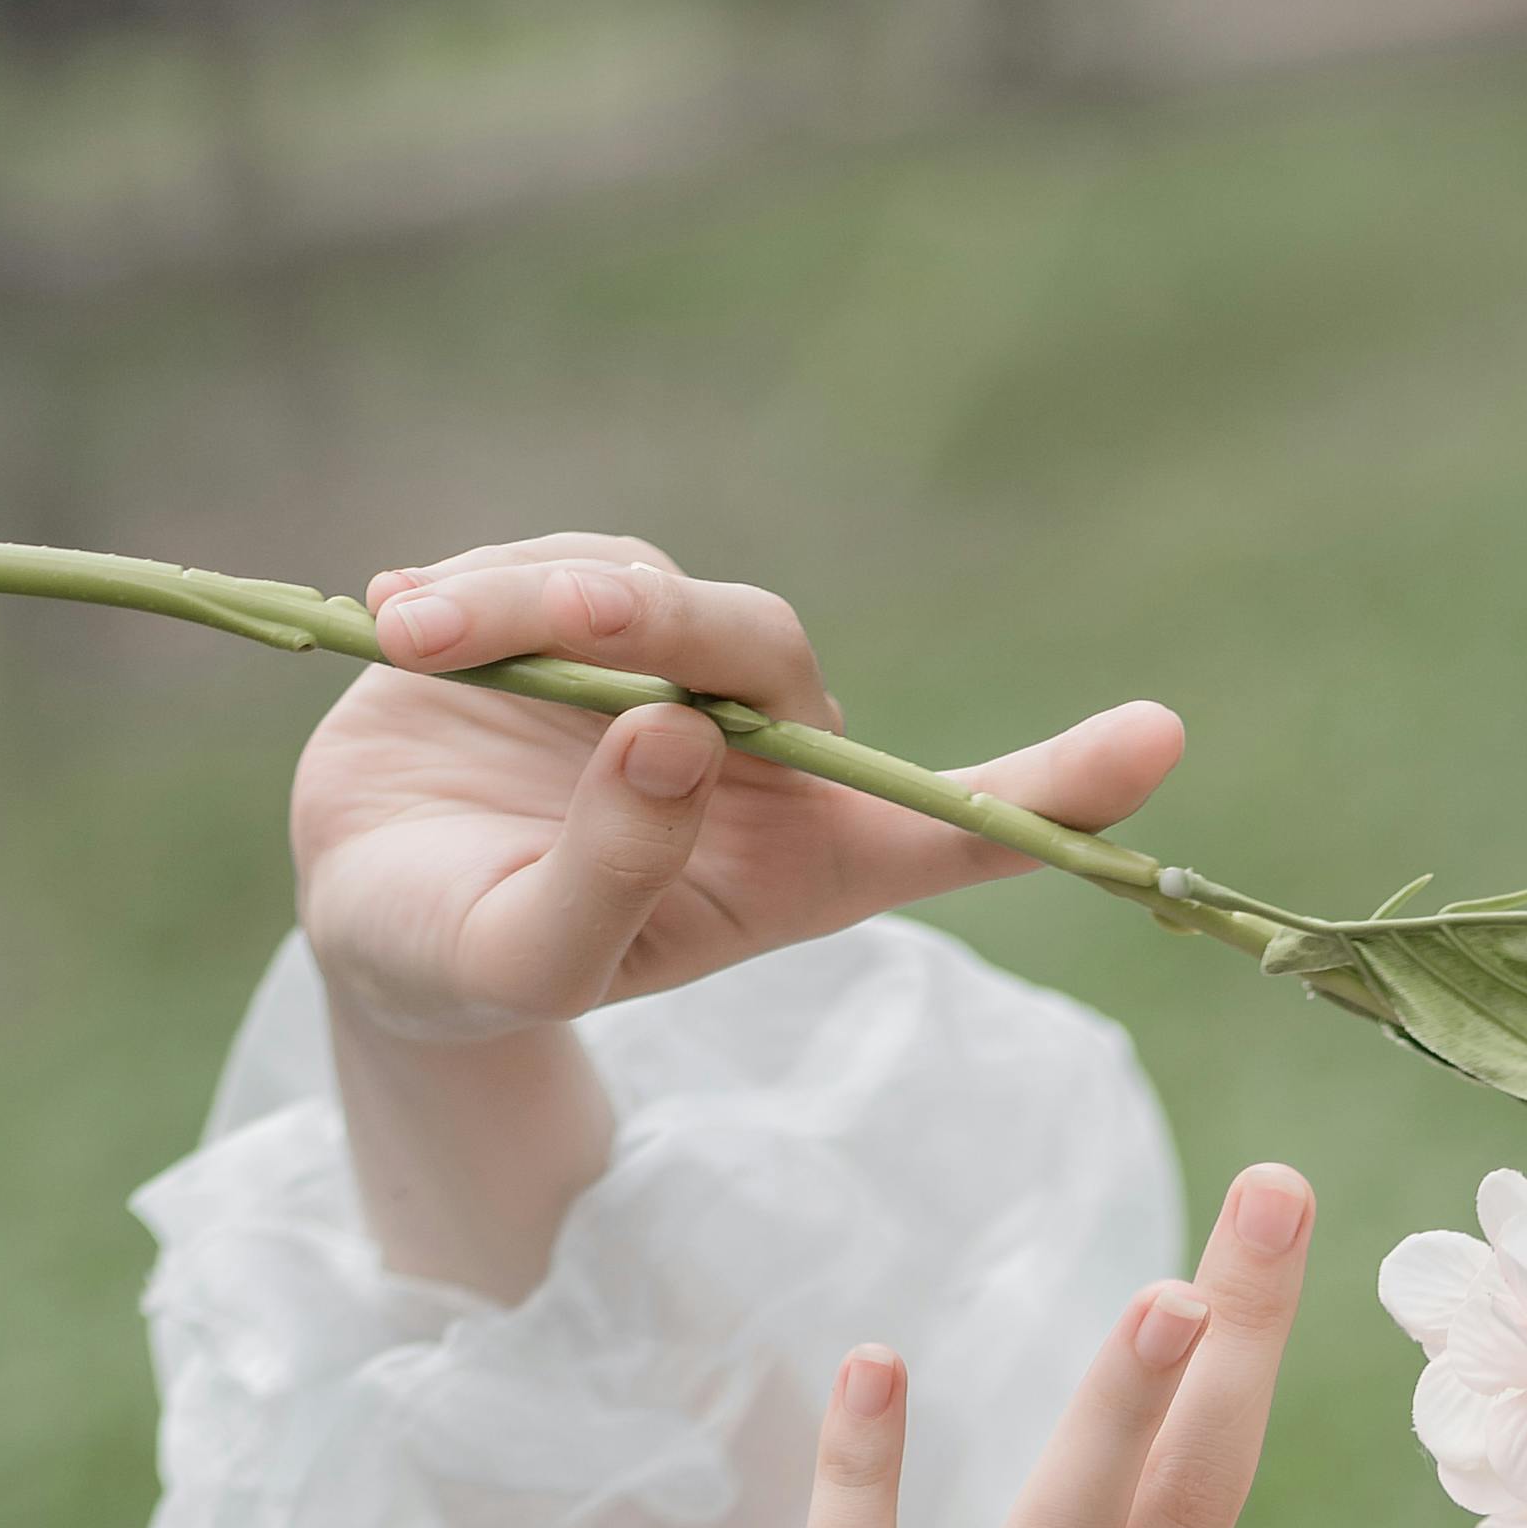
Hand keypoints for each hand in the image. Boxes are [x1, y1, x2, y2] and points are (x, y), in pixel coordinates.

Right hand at [293, 527, 1179, 1049]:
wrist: (367, 914)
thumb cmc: (474, 964)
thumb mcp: (532, 959)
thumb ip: (613, 871)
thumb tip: (671, 723)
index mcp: (804, 865)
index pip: (952, 824)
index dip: (1052, 790)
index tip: (1159, 741)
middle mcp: (759, 757)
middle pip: (765, 652)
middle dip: (667, 620)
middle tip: (581, 628)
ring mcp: (669, 671)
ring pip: (650, 590)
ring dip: (542, 599)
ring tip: (430, 638)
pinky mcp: (578, 609)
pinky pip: (554, 563)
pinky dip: (480, 586)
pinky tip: (403, 622)